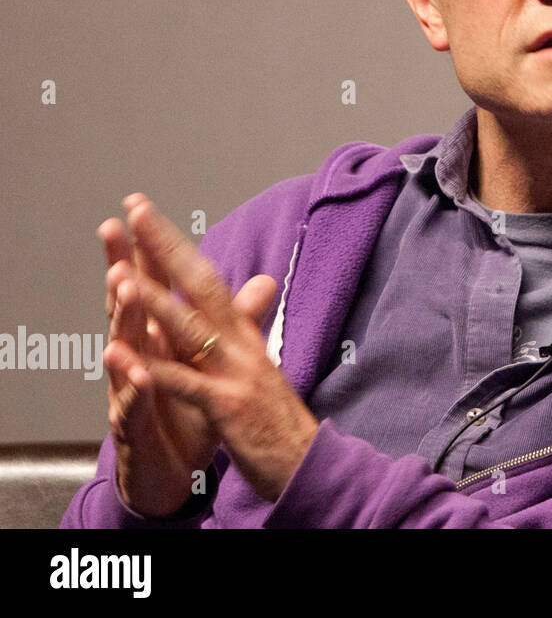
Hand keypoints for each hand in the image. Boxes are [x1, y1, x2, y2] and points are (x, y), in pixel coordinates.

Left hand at [114, 194, 318, 502]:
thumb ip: (254, 326)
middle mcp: (241, 346)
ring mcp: (236, 374)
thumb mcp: (265, 367)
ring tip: (120, 273)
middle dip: (166, 245)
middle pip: (202, 285)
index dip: (176, 245)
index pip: (208, 279)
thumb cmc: (281, 422)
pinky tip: (123, 354)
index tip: (146, 214)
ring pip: (190, 330)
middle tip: (136, 209)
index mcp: (245, 337)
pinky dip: (152, 369)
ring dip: (153, 301)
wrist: (311, 463)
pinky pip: (185, 384)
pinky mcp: (228, 408)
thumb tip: (259, 286)